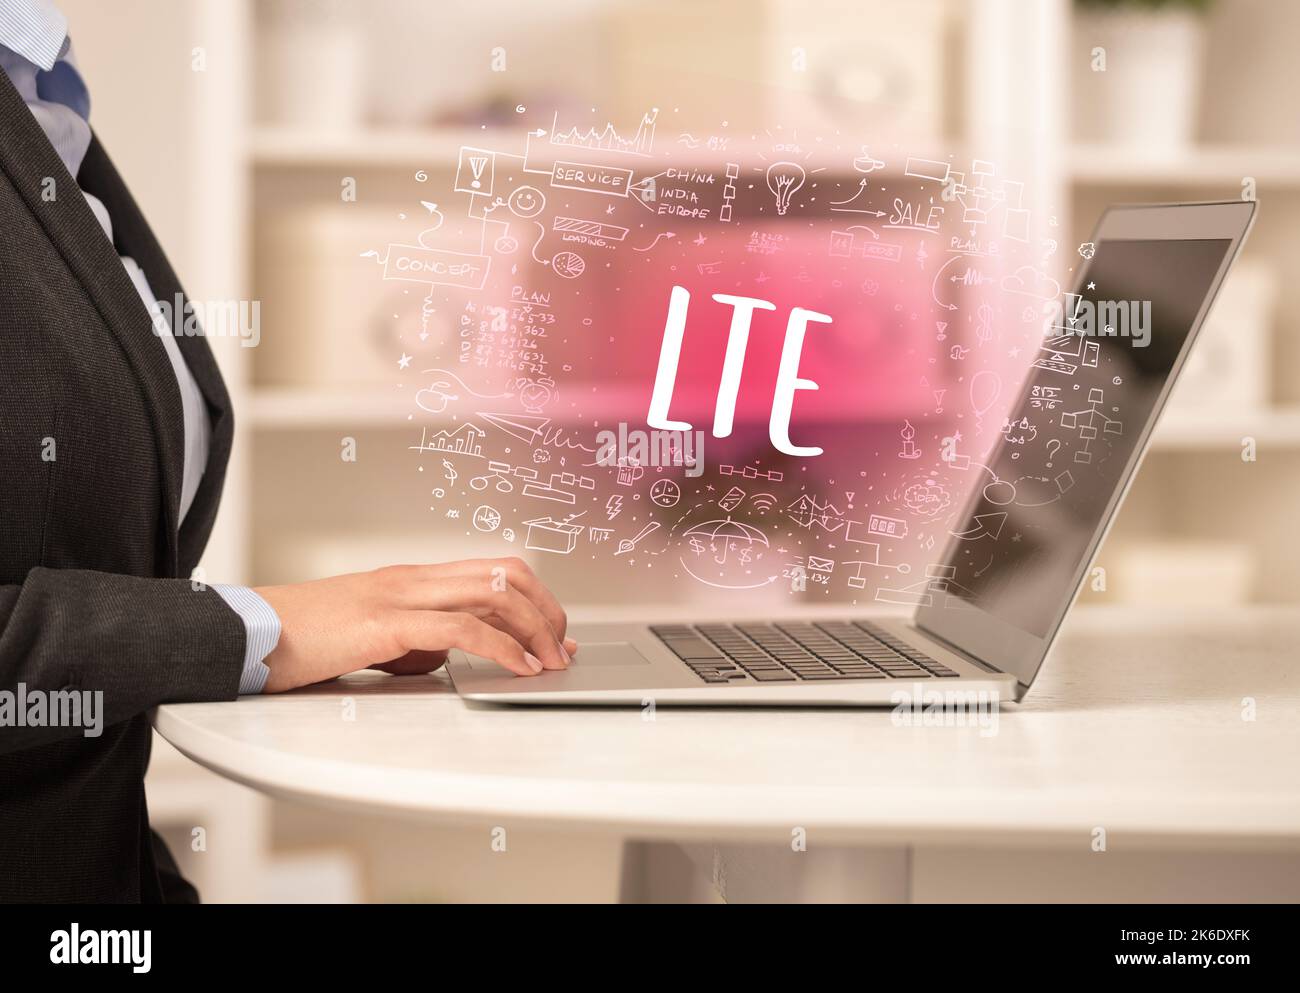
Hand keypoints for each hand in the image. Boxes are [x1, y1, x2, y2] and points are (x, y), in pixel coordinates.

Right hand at [253, 558, 576, 692]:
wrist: (249, 635)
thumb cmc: (303, 639)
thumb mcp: (373, 637)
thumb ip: (415, 640)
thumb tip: (450, 656)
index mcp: (413, 579)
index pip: (493, 572)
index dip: (536, 599)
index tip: (556, 634)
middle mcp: (414, 578)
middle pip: (506, 574)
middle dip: (547, 610)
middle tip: (562, 647)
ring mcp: (402, 595)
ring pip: (493, 592)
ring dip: (535, 629)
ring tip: (550, 661)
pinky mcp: (387, 624)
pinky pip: (462, 628)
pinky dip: (501, 648)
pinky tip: (517, 668)